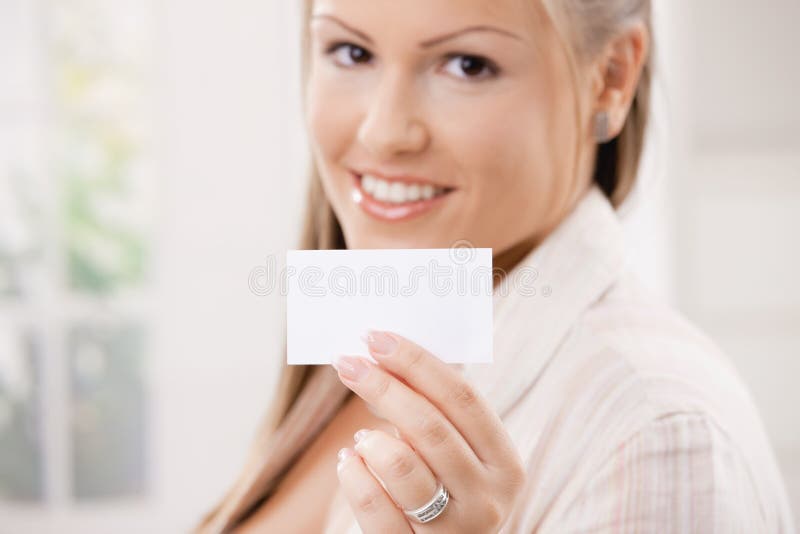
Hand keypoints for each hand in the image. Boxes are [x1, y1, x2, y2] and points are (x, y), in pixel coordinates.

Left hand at [331, 330, 525, 533]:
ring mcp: (454, 531)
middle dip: (383, 386)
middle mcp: (487, 499)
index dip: (417, 363)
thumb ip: (437, 413)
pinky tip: (349, 461)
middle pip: (430, 426)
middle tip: (349, 362)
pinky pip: (374, 504)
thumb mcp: (458, 455)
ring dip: (370, 439)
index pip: (463, 398)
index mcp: (505, 463)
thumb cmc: (444, 490)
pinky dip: (353, 474)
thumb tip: (384, 354)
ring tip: (361, 437)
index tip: (376, 338)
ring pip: (401, 464)